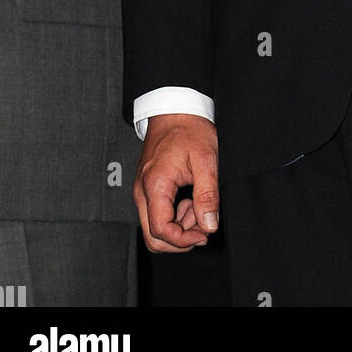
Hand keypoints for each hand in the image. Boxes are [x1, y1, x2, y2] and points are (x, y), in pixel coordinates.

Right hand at [132, 113, 219, 252]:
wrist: (174, 110)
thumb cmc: (189, 129)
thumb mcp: (206, 160)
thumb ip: (207, 195)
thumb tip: (209, 225)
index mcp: (155, 185)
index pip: (160, 231)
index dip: (183, 240)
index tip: (204, 234)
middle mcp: (142, 192)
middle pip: (153, 237)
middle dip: (180, 238)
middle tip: (202, 222)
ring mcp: (142, 191)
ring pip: (154, 228)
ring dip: (178, 227)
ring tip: (197, 204)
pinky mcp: (146, 188)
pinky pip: (155, 215)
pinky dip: (173, 216)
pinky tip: (188, 200)